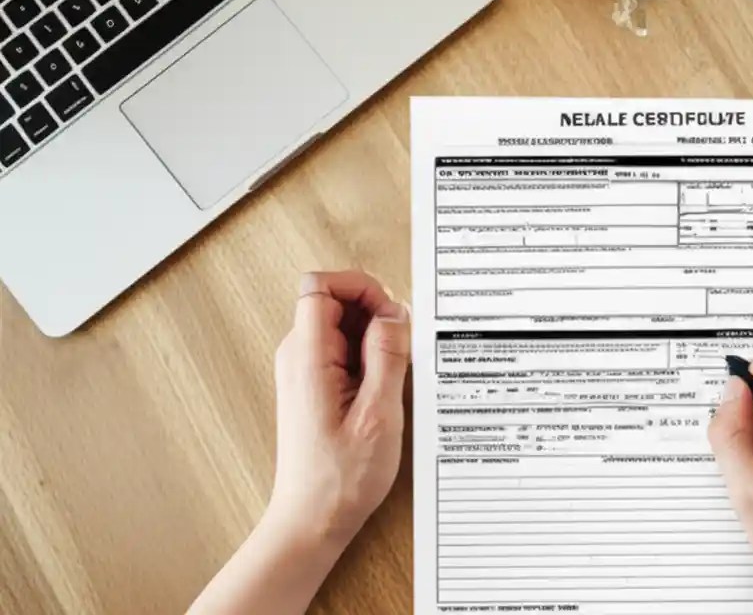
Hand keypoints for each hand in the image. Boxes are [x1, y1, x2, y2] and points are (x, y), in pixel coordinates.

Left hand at [267, 270, 411, 547]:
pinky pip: (345, 350)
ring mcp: (305, 370)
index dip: (360, 287)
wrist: (312, 519)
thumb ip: (388, 356)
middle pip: (335, 300)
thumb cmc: (339, 479)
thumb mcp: (379, 415)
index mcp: (307, 359)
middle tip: (401, 350)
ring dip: (376, 338)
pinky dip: (371, 358)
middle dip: (375, 313)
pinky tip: (385, 389)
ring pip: (343, 325)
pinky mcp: (316, 384)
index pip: (320, 285)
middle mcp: (299, 357)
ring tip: (393, 377)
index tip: (391, 312)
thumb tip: (395, 312)